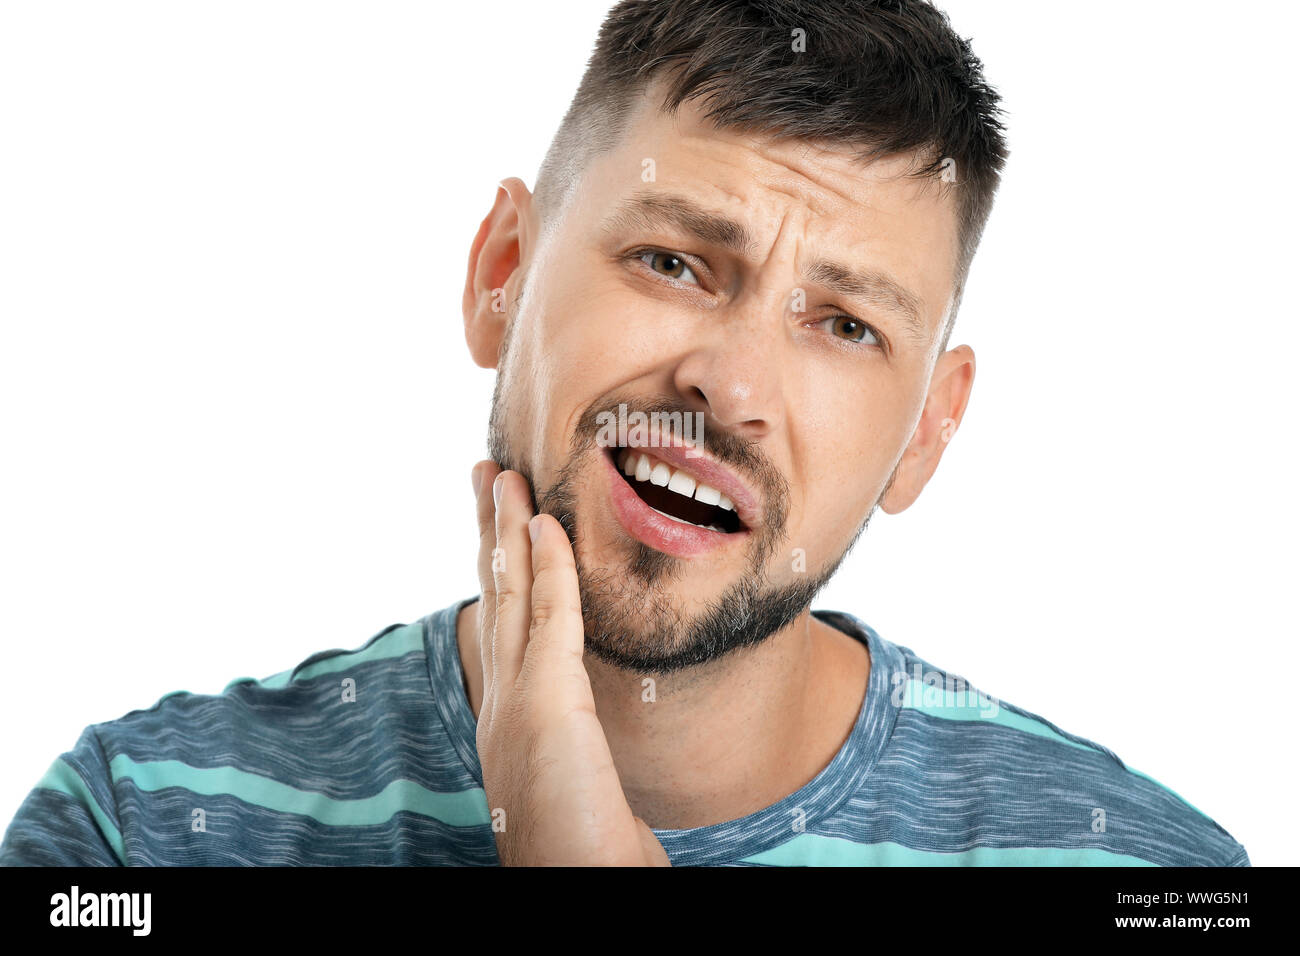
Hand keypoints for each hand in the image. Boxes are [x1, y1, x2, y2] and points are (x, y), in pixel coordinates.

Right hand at [471, 460, 669, 865]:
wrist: (574, 885)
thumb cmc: (583, 850)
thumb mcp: (575, 782)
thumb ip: (573, 744)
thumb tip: (586, 737)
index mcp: (508, 717)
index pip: (504, 625)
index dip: (500, 570)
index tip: (502, 526)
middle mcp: (502, 701)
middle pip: (495, 596)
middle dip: (489, 532)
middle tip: (486, 475)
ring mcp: (518, 701)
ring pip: (511, 595)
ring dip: (508, 530)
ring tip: (504, 476)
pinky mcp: (546, 704)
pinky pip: (552, 618)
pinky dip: (549, 567)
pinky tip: (547, 526)